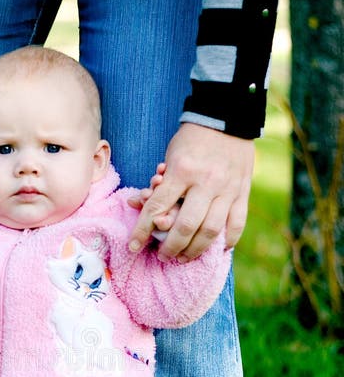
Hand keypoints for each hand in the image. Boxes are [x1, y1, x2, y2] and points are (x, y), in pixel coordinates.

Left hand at [128, 123, 254, 259]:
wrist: (227, 118)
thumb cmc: (191, 140)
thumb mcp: (170, 157)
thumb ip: (158, 184)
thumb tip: (136, 204)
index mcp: (182, 170)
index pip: (158, 207)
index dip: (142, 230)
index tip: (133, 246)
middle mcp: (206, 182)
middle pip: (186, 225)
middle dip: (171, 247)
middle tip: (163, 256)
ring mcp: (227, 189)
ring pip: (211, 231)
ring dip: (195, 250)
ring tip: (184, 258)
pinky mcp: (243, 192)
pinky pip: (236, 224)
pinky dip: (226, 241)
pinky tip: (215, 249)